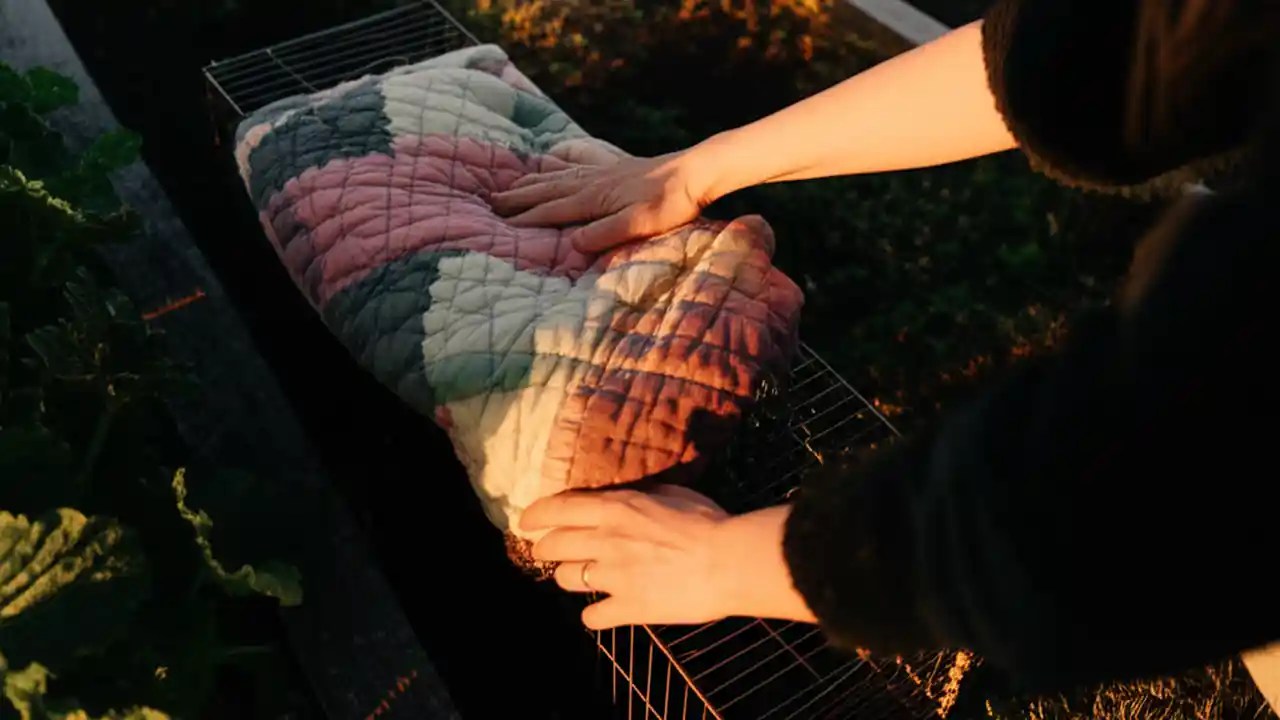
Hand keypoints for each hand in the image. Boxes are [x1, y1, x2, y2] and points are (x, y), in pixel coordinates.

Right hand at [491, 151, 714, 253]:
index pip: (552, 211)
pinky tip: (552, 159)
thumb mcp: (637, 225)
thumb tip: (572, 243)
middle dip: (519, 197)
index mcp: (593, 198)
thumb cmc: (669, 203)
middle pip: (547, 190)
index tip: (501, 223)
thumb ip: (603, 234)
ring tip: (511, 184)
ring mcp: (601, 171)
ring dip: (532, 181)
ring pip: (557, 176)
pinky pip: (575, 163)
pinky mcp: (613, 166)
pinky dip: (557, 163)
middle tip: (492, 202)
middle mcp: (591, 181)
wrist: (694, 172)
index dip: (526, 218)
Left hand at [520, 485, 735, 629]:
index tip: (525, 522)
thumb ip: (641, 496)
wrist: (729, 562)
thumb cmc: (708, 522)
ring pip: (564, 578)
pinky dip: (595, 614)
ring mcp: (612, 577)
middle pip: (552, 545)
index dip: (535, 516)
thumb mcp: (671, 494)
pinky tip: (604, 611)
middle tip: (547, 550)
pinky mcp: (627, 608)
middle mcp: (604, 540)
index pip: (557, 509)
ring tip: (581, 577)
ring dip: (567, 576)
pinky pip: (592, 617)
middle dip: (545, 548)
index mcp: (614, 508)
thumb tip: (627, 497)